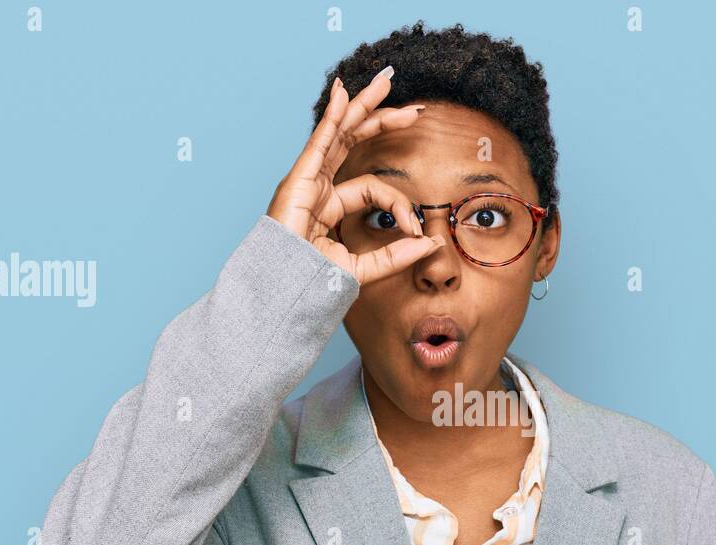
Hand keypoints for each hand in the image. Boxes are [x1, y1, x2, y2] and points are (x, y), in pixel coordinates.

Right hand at [266, 67, 444, 284]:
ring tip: (385, 81)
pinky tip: (344, 92)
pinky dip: (333, 115)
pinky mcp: (299, 180)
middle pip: (353, 141)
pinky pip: (320, 140)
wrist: (284, 292)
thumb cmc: (313, 284)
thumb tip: (431, 243)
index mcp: (331, 206)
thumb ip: (396, 255)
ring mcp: (307, 180)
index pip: (374, 188)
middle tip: (413, 108)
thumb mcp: (365, 269)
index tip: (416, 228)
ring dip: (363, 105)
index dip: (399, 203)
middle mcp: (319, 187)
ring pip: (340, 132)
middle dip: (381, 119)